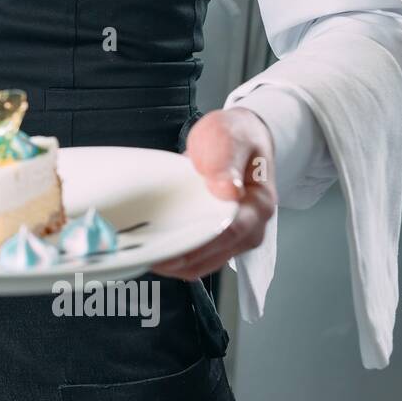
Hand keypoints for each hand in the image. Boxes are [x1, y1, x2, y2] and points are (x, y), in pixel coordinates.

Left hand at [150, 108, 276, 280]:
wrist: (240, 138)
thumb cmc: (236, 137)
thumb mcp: (229, 138)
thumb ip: (227, 161)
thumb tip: (228, 190)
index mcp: (258, 205)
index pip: (229, 232)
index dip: (197, 245)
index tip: (166, 251)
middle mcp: (250, 228)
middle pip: (213, 255)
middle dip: (178, 260)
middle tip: (143, 256)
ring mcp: (234, 238)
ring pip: (202, 263)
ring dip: (173, 262)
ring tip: (142, 254)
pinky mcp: (217, 239)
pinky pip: (195, 257)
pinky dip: (174, 257)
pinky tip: (153, 249)